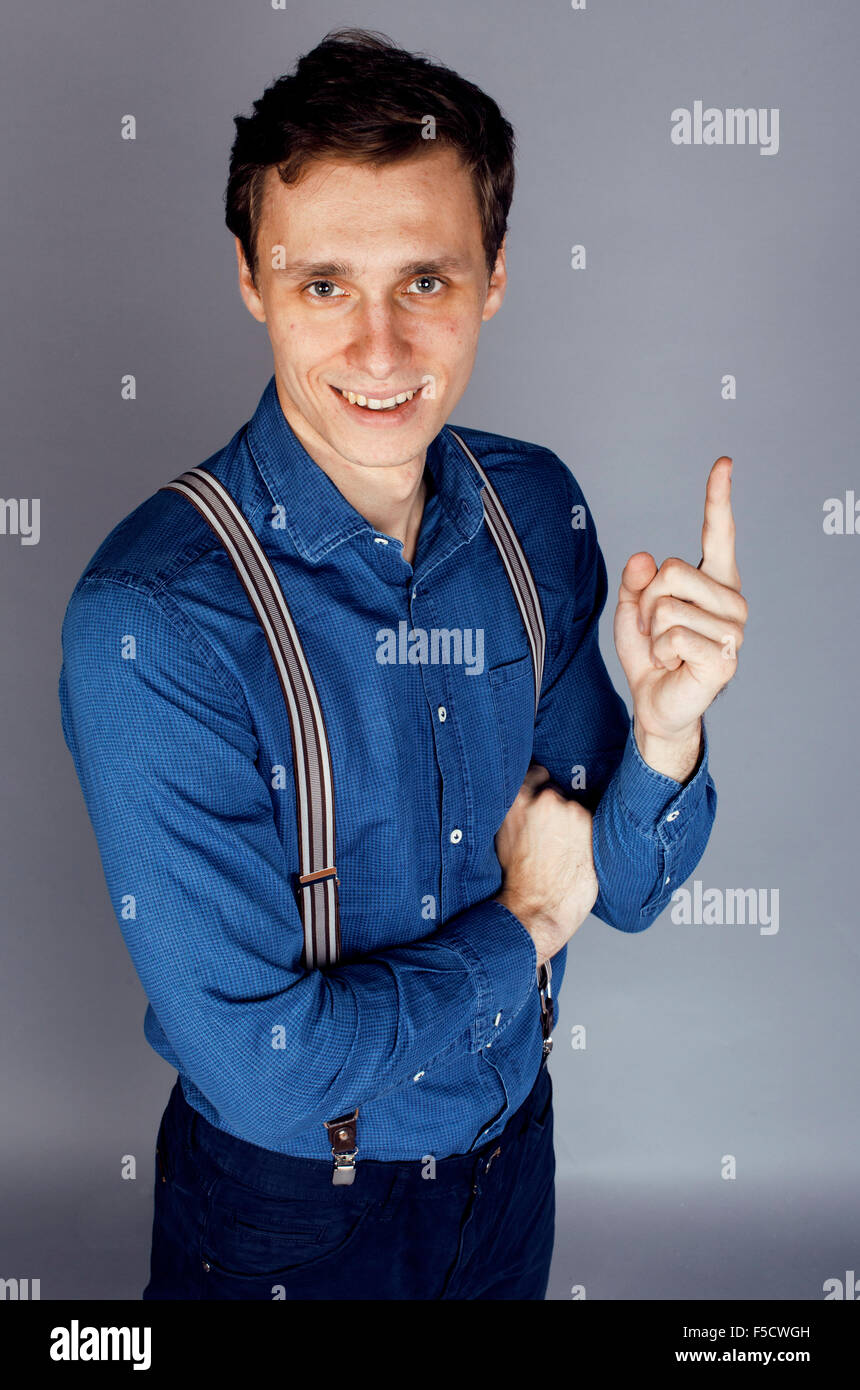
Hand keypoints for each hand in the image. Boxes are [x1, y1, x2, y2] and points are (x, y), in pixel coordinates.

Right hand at [495, 764, 598, 965]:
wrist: (538, 908)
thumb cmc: (518, 878)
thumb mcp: (502, 837)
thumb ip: (514, 811)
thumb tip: (523, 797)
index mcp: (515, 799)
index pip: (534, 772)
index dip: (538, 784)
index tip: (540, 795)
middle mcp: (543, 797)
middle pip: (555, 790)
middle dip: (554, 807)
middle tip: (550, 832)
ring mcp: (568, 808)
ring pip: (573, 806)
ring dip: (571, 821)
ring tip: (562, 847)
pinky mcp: (588, 822)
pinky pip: (588, 821)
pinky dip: (584, 833)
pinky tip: (575, 851)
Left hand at [613, 456, 746, 742]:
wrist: (656, 705)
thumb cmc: (651, 655)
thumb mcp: (634, 609)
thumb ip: (636, 580)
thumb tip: (643, 558)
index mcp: (714, 582)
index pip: (719, 533)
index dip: (719, 498)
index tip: (723, 463)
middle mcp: (731, 601)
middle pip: (671, 570)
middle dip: (647, 602)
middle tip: (656, 632)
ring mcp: (733, 630)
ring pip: (667, 605)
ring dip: (652, 632)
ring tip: (666, 652)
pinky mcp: (724, 657)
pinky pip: (671, 636)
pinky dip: (660, 654)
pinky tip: (674, 666)